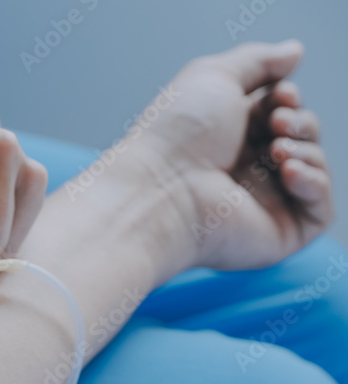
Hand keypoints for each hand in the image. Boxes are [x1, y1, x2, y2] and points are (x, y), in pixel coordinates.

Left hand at [130, 41, 333, 270]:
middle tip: (276, 123)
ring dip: (307, 148)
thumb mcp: (213, 77)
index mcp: (226, 139)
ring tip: (276, 150)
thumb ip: (257, 61)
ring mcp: (261, 205)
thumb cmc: (176, 136)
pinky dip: (316, 183)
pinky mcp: (276, 235)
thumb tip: (294, 52)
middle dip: (300, 122)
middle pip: (301, 137)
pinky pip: (320, 209)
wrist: (160, 190)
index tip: (281, 94)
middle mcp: (242, 172)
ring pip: (313, 168)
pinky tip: (289, 172)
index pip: (278, 113)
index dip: (288, 100)